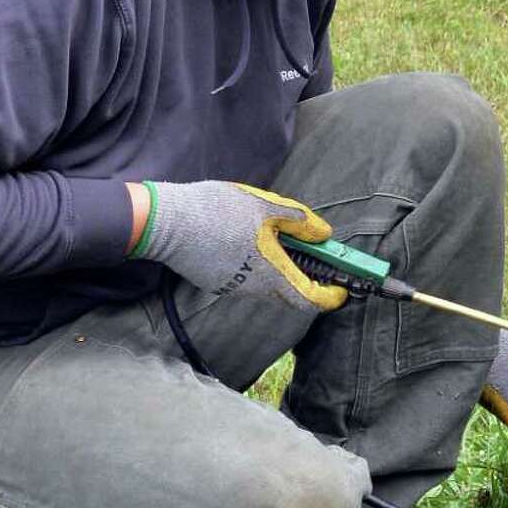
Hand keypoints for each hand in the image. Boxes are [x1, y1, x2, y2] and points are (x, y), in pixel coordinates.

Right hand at [138, 180, 345, 313]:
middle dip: (307, 276)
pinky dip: (257, 263)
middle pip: (289, 291)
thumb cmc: (217, 211)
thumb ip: (300, 222)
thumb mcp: (266, 207)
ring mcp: (231, 288)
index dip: (330, 296)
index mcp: (270, 273)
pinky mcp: (215, 281)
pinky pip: (246, 277)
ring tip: (275, 233)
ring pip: (266, 283)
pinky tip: (246, 237)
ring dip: (280, 265)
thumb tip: (325, 234)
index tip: (342, 287)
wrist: (165, 221)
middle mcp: (252, 288)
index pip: (309, 299)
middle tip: (314, 252)